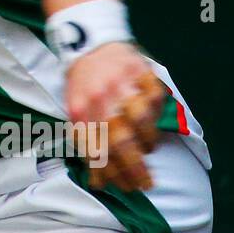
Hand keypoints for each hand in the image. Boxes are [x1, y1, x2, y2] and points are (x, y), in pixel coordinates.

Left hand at [65, 42, 166, 191]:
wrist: (90, 44)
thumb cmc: (83, 85)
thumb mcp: (75, 112)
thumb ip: (84, 143)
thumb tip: (98, 182)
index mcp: (80, 110)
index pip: (96, 149)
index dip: (112, 173)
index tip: (124, 188)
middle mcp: (101, 98)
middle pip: (120, 140)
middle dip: (134, 168)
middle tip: (145, 185)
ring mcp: (123, 84)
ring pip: (141, 120)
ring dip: (147, 142)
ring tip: (148, 151)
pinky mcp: (142, 72)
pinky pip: (156, 99)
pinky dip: (158, 116)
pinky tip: (156, 127)